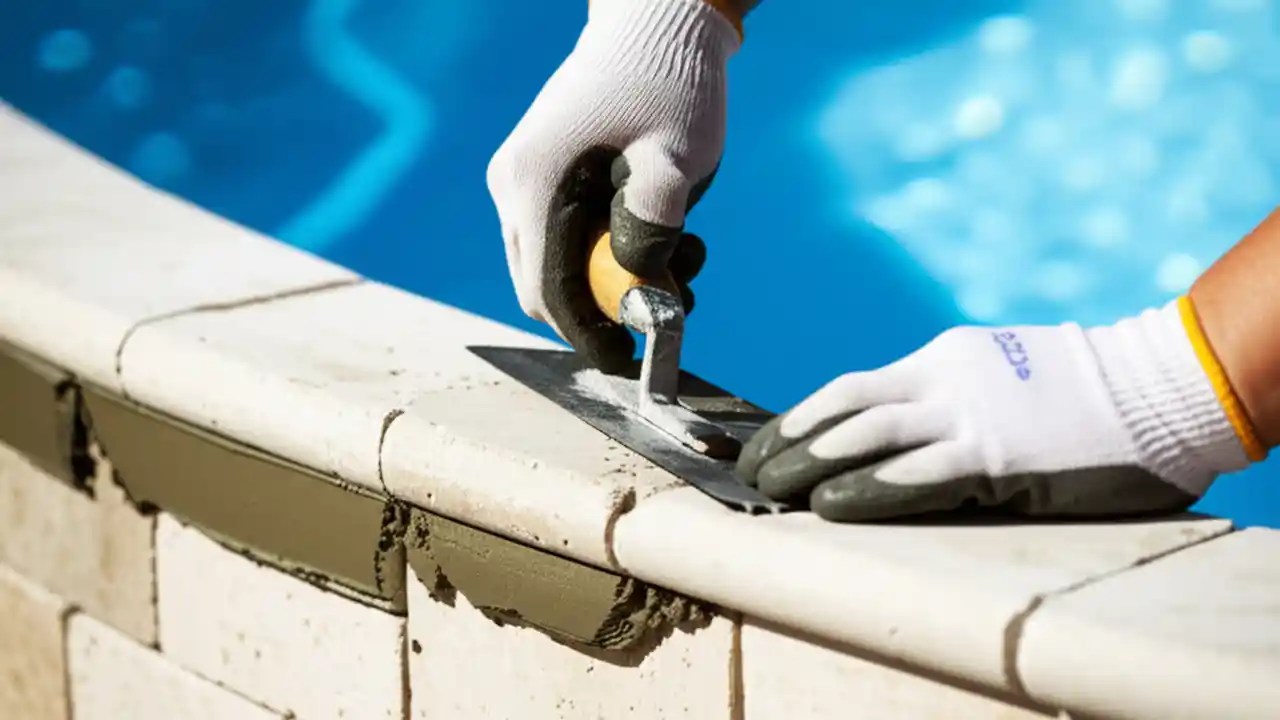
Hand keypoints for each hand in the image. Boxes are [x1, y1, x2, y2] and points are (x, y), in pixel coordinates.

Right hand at [487, 0, 738, 371]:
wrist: (655, 22)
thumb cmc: (669, 86)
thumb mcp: (675, 161)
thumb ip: (653, 228)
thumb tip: (636, 290)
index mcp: (533, 186)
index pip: (547, 291)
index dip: (589, 334)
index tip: (633, 357)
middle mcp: (512, 188)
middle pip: (546, 285)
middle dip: (607, 307)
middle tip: (676, 298)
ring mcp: (521, 181)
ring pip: (557, 264)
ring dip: (615, 279)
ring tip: (689, 257)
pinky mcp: (540, 175)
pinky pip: (565, 236)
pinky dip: (610, 251)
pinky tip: (665, 233)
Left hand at [737, 301, 1255, 521]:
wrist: (1158, 386)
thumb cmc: (1084, 388)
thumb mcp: (1000, 372)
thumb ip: (950, 396)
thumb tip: (902, 428)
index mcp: (942, 360)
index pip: (852, 388)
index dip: (802, 418)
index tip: (767, 441)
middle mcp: (944, 381)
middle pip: (844, 408)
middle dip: (790, 441)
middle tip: (748, 469)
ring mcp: (969, 417)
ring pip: (866, 436)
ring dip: (810, 464)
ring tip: (767, 490)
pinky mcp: (998, 457)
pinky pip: (917, 475)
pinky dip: (867, 490)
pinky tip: (829, 507)